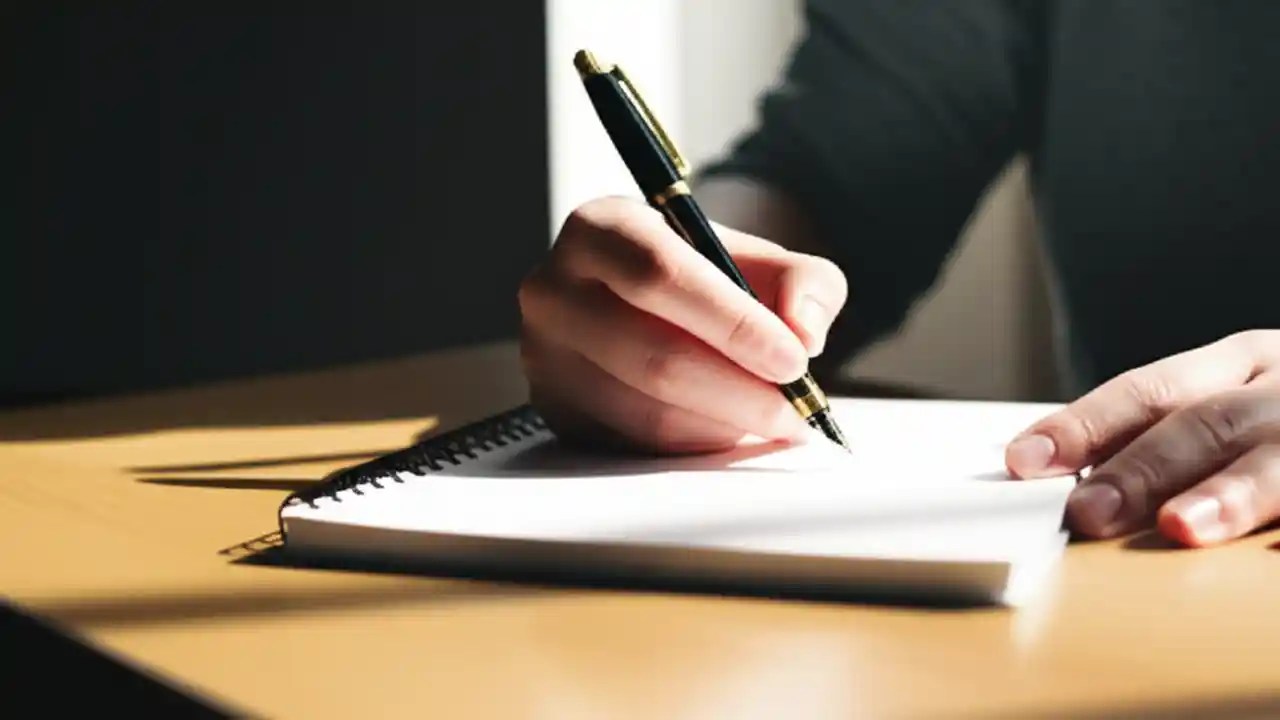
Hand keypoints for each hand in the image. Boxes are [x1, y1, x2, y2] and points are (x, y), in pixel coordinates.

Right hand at [518, 196, 847, 453]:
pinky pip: (635, 443)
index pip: (661, 276)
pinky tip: (729, 428)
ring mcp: (546, 355)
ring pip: (646, 412)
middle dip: (740, 391)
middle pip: (652, 356)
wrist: (639, 307)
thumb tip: (804, 332)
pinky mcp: (554, 409)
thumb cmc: (701, 280)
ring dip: (725, 426)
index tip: (793, 360)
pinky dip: (696, 444)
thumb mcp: (758, 261)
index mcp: (601, 228)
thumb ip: (803, 282)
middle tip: (796, 409)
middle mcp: (555, 289)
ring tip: (775, 421)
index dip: (732, 323)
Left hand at [1005, 330, 1279, 546]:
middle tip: (1088, 513)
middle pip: (1211, 422)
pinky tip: (1275, 553)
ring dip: (1232, 494)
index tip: (1025, 460)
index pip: (1151, 388)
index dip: (1086, 424)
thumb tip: (1060, 477)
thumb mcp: (1238, 399)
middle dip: (1145, 468)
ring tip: (1180, 527)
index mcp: (1245, 361)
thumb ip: (1164, 434)